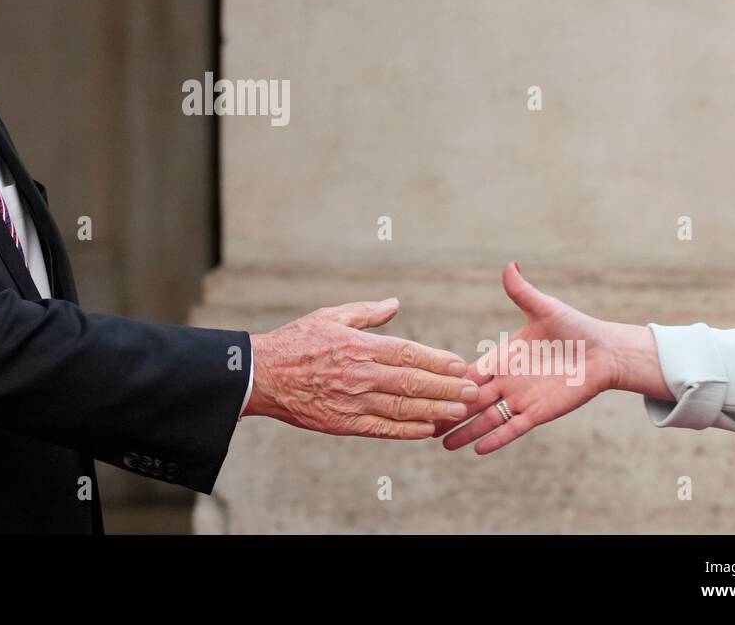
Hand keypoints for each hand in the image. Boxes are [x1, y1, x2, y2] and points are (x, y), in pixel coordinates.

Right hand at [245, 298, 478, 438]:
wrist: (262, 375)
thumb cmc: (296, 342)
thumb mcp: (330, 316)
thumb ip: (366, 312)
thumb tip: (395, 303)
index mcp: (359, 345)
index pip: (408, 353)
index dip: (438, 360)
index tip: (461, 365)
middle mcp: (360, 374)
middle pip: (412, 382)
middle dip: (446, 388)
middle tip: (472, 391)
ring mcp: (353, 401)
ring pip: (403, 407)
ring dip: (435, 410)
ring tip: (460, 412)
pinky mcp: (344, 423)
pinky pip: (382, 429)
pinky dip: (407, 431)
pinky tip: (427, 430)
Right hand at [437, 262, 667, 453]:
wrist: (603, 353)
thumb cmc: (574, 327)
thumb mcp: (546, 309)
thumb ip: (523, 293)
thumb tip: (510, 265)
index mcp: (501, 356)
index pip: (467, 372)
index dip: (447, 380)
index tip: (424, 387)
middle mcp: (506, 380)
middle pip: (469, 399)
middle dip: (448, 410)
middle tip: (423, 422)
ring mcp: (521, 398)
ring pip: (486, 418)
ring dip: (465, 430)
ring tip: (442, 444)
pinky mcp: (538, 413)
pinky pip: (513, 428)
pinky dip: (496, 439)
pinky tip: (477, 449)